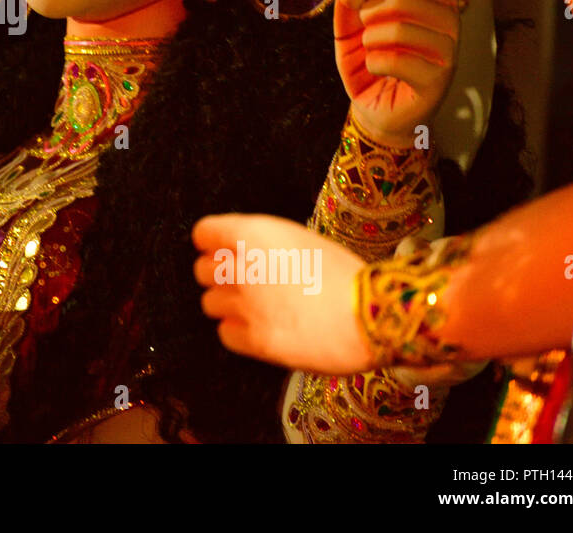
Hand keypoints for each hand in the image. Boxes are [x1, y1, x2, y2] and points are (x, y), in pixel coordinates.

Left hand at [192, 214, 373, 373]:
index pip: (203, 233)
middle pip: (202, 270)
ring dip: (229, 305)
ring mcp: (244, 304)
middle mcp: (242, 266)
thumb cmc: (344, 275)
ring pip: (210, 303)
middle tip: (245, 282)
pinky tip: (261, 329)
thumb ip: (261, 242)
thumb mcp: (299, 239)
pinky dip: (238, 333)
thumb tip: (239, 252)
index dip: (212, 243)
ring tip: (258, 308)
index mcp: (253, 234)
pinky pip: (225, 334)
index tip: (220, 251)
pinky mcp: (253, 340)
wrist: (370, 315)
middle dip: (219, 275)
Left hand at [334, 0, 459, 146]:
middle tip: (365, 29)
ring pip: (401, 29)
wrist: (376, 110)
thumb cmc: (370, 62)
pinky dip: (374, 62)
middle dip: (370, 11)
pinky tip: (376, 67)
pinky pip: (397, 60)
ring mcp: (448, 55)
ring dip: (370, 38)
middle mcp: (451, 26)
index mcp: (439, 5)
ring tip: (370, 50)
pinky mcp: (437, 83)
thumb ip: (348, 4)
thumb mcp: (350, 29)